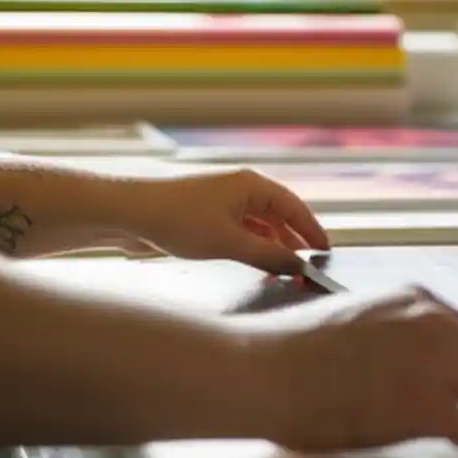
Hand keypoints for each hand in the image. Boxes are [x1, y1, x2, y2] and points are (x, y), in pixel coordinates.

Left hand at [126, 168, 328, 274]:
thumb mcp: (230, 243)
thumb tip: (298, 267)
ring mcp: (225, 202)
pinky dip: (254, 247)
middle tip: (307, 267)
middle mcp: (242, 190)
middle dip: (294, 241)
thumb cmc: (179, 220)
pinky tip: (257, 264)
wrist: (131, 214)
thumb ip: (269, 256)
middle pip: (279, 216)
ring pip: (261, 226)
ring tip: (284, 271)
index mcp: (252, 186)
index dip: (312, 230)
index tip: (326, 250)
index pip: (294, 207)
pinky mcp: (209, 216)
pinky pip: (243, 231)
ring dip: (273, 247)